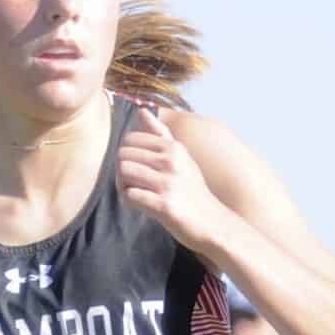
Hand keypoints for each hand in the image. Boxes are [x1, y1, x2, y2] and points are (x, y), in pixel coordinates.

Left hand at [116, 111, 231, 254]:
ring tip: (135, 194)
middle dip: (122, 171)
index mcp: (174, 148)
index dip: (127, 154)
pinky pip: (130, 196)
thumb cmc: (193, 191)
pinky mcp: (164, 205)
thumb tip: (141, 111)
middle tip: (132, 185)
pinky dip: (129, 202)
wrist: (213, 224)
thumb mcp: (182, 158)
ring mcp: (168, 184)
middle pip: (123, 156)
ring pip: (124, 173)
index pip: (131, 139)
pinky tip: (139, 207)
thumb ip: (161, 135)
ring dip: (123, 186)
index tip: (136, 169)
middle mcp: (171, 162)